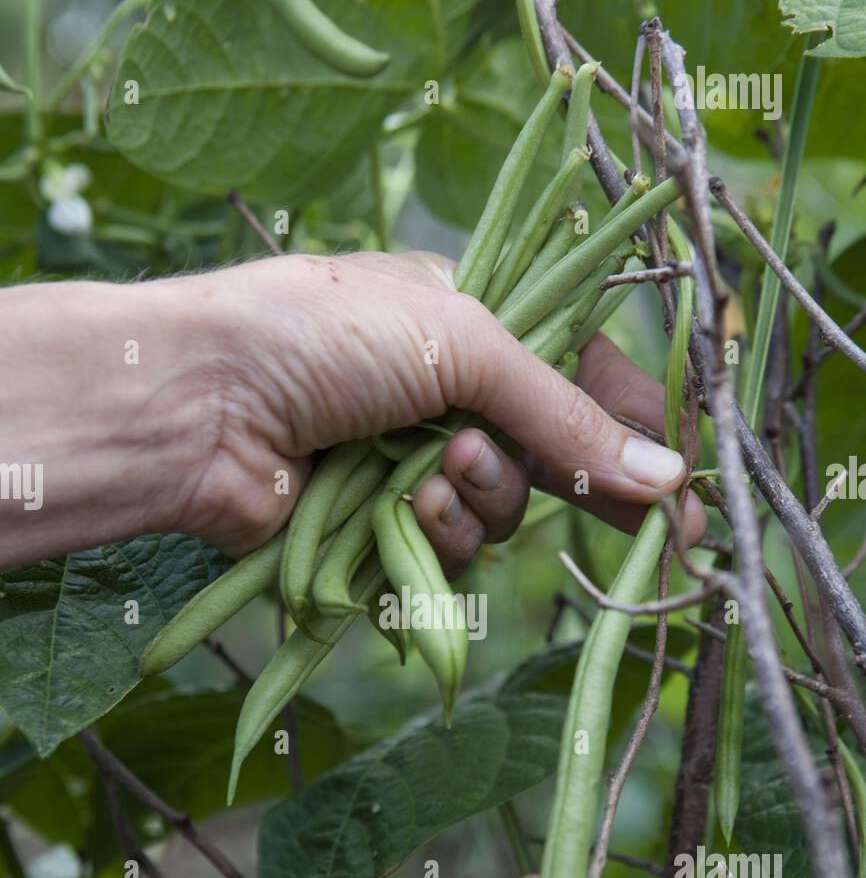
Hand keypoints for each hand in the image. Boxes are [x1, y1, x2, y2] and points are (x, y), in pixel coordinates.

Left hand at [0, 254, 704, 568]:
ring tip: (435, 470)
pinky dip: (434, 536)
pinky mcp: (374, 529)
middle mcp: (444, 397)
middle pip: (549, 458)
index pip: (581, 378)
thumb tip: (665, 474)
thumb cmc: (319, 335)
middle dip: (570, 478)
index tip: (681, 485)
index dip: (635, 431)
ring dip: (483, 499)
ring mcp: (408, 465)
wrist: (196, 404)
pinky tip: (401, 508)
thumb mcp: (462, 343)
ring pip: (500, 513)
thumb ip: (565, 412)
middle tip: (632, 516)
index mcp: (470, 324)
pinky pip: (445, 553)